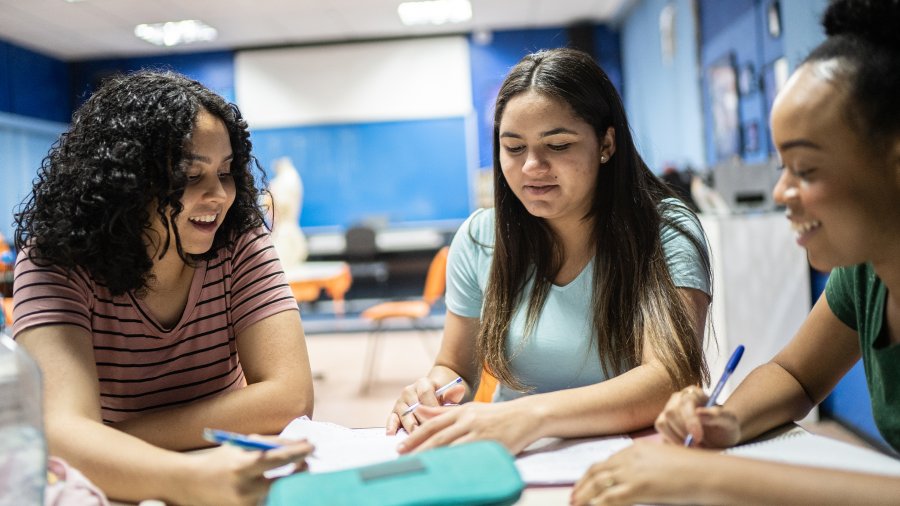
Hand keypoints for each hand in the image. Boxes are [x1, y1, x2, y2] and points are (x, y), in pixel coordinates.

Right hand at [177, 437, 312, 505]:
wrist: (190, 484)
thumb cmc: (220, 460)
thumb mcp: (241, 446)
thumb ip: (269, 443)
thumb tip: (300, 442)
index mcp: (241, 466)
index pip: (276, 459)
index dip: (297, 452)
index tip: (312, 445)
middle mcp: (243, 488)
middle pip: (282, 483)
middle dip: (298, 471)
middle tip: (307, 463)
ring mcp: (244, 504)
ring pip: (277, 494)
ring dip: (288, 483)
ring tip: (293, 472)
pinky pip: (267, 502)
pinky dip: (275, 493)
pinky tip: (279, 485)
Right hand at [386, 377, 465, 434]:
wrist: (436, 395)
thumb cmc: (446, 396)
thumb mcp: (451, 394)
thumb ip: (452, 394)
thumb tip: (459, 389)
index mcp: (423, 383)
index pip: (426, 394)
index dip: (432, 408)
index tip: (440, 421)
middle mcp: (409, 391)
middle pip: (414, 408)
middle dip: (422, 422)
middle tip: (429, 436)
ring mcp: (400, 402)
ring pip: (404, 416)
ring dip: (410, 428)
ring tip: (416, 441)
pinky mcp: (394, 413)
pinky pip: (391, 420)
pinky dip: (391, 427)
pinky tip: (392, 435)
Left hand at [396, 401, 538, 454]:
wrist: (526, 415)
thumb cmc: (496, 415)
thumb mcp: (470, 409)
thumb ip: (445, 412)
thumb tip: (420, 411)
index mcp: (462, 411)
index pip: (433, 424)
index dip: (415, 436)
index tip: (400, 447)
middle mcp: (468, 420)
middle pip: (438, 436)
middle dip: (418, 448)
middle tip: (403, 459)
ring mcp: (480, 432)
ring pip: (452, 447)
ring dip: (434, 457)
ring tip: (420, 466)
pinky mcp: (492, 444)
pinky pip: (470, 455)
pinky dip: (457, 463)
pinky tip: (447, 470)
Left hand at [571, 441, 709, 505]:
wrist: (708, 472)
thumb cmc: (694, 469)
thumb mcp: (665, 462)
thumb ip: (647, 468)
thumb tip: (636, 482)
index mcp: (637, 449)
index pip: (606, 462)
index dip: (591, 476)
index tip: (583, 486)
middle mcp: (631, 457)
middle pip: (597, 472)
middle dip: (582, 486)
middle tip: (573, 498)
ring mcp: (633, 472)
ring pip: (599, 485)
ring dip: (585, 496)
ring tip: (576, 505)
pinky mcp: (639, 487)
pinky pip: (611, 498)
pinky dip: (598, 504)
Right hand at [654, 386, 740, 447]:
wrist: (719, 440)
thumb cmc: (725, 428)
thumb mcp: (729, 422)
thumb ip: (717, 415)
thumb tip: (699, 412)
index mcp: (694, 394)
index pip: (685, 402)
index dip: (690, 420)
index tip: (698, 437)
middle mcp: (677, 400)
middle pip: (671, 413)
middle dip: (684, 432)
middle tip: (699, 446)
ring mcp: (668, 412)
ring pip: (663, 423)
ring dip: (677, 439)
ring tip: (694, 448)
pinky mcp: (663, 426)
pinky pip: (661, 434)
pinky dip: (673, 444)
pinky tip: (687, 448)